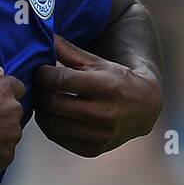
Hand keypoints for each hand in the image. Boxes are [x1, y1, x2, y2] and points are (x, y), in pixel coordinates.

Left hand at [33, 35, 161, 156]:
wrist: (145, 108)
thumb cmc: (117, 79)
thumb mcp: (98, 62)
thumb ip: (69, 52)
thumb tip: (44, 35)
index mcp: (107, 87)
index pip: (61, 80)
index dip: (43, 74)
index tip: (40, 71)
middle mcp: (104, 113)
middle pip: (53, 103)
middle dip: (40, 92)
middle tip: (37, 85)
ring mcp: (99, 135)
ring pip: (52, 123)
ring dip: (42, 109)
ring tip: (43, 98)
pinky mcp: (93, 149)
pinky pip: (58, 137)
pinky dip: (49, 125)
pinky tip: (52, 114)